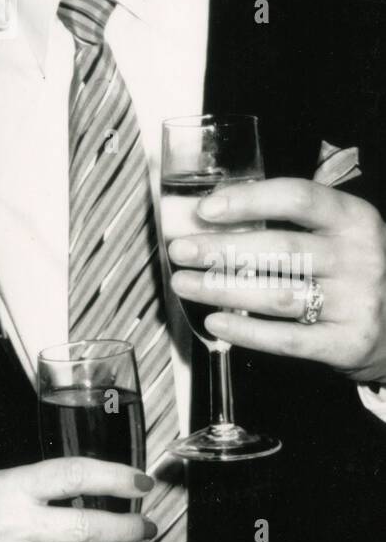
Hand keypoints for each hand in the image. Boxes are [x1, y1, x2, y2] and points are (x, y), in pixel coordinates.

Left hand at [167, 177, 385, 383]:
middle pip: (279, 248)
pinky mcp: (347, 344)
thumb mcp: (341, 233)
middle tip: (180, 251)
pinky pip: (287, 338)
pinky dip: (247, 331)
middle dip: (220, 250)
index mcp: (355, 219)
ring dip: (222, 289)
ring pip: (276, 294)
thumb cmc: (355, 269)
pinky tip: (215, 322)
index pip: (297, 198)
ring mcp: (356, 302)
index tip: (206, 209)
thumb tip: (215, 212)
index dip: (248, 201)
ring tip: (185, 284)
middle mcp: (360, 257)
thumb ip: (294, 220)